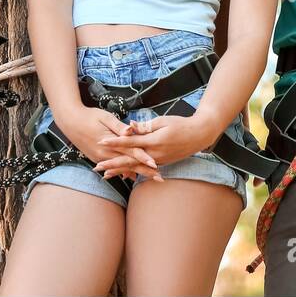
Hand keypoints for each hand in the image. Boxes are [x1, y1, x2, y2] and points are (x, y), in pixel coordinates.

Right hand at [58, 106, 160, 183]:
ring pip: (122, 168)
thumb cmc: (89, 116)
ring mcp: (100, 158)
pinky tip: (133, 176)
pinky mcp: (97, 158)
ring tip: (150, 178)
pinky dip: (123, 171)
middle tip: (160, 178)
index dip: (144, 158)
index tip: (156, 165)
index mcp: (110, 143)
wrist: (70, 122)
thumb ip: (119, 127)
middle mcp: (105, 154)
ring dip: (136, 172)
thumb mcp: (105, 117)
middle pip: (129, 164)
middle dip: (145, 171)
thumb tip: (132, 131)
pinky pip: (113, 167)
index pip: (131, 152)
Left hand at [95, 114, 219, 171]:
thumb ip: (144, 127)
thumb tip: (129, 127)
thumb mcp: (162, 121)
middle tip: (96, 167)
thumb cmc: (181, 124)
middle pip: (129, 160)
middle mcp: (154, 154)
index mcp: (153, 141)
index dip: (114, 142)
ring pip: (135, 167)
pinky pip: (144, 169)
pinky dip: (133, 171)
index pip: (129, 142)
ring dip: (120, 171)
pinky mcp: (161, 162)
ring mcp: (158, 160)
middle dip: (112, 164)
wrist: (198, 136)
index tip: (101, 141)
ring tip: (106, 175)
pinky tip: (124, 175)